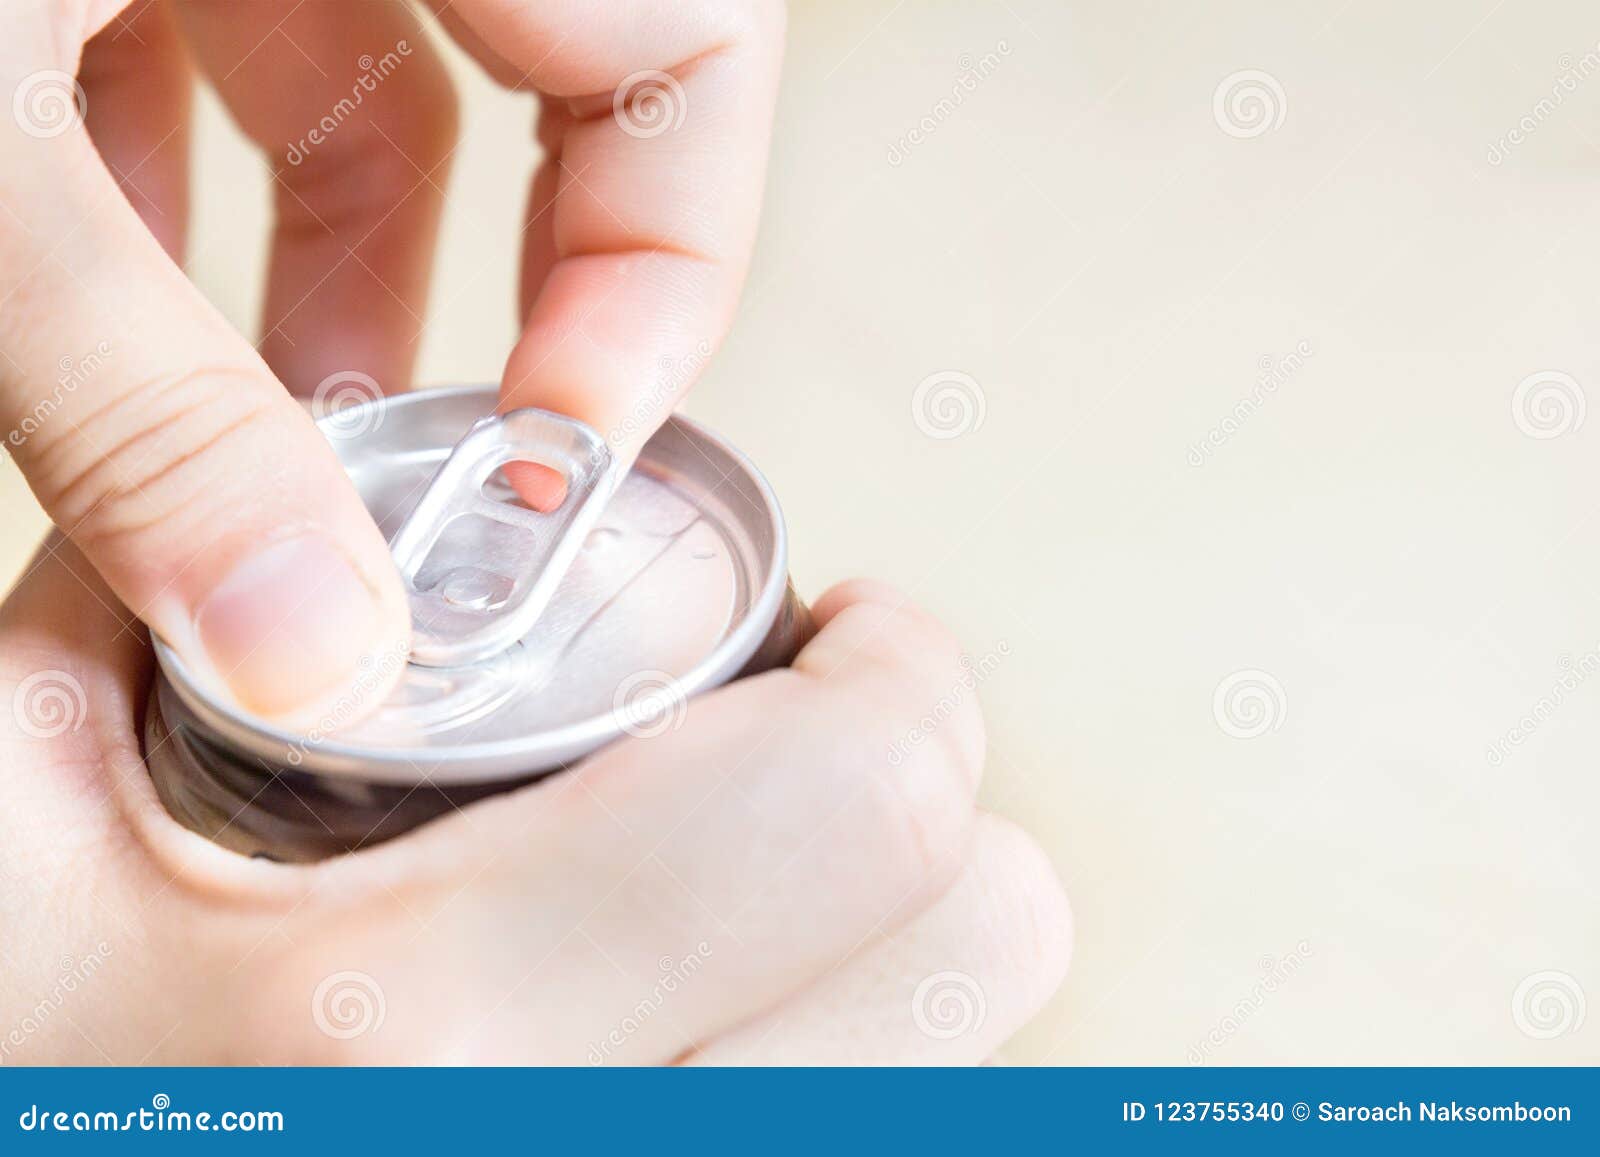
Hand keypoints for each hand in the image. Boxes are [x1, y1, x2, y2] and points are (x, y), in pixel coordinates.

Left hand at [0, 1, 782, 720]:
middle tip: (466, 468)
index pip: (689, 51)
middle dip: (526, 302)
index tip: (563, 448)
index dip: (667, 271)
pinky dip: (206, 201)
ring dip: (346, 279)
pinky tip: (125, 331)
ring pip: (397, 80)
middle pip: (578, 83)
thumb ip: (136, 398)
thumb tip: (299, 646)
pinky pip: (245, 45)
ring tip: (287, 447)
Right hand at [0, 543, 1069, 1063]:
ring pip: (949, 1055)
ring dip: (878, 926)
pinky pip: (867, 1111)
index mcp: (425, 1020)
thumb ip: (190, 577)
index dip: (900, 674)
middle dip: (911, 799)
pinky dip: (827, 1030)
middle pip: (980, 947)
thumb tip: (364, 498)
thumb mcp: (20, 771)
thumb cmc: (9, 1019)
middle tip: (786, 738)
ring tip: (730, 863)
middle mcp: (563, 1150)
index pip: (870, 804)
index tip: (843, 628)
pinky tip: (690, 983)